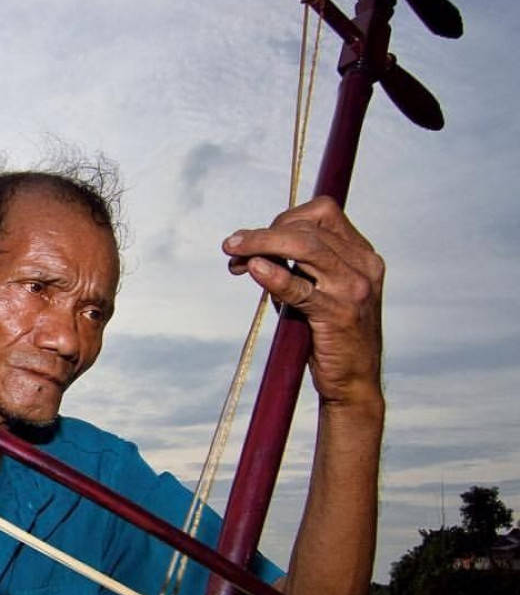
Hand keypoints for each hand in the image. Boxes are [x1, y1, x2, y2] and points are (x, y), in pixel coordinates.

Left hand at [222, 196, 383, 406]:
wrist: (352, 382)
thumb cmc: (326, 335)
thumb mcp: (314, 292)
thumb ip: (291, 267)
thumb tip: (249, 251)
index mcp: (361, 254)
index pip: (323, 212)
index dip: (283, 218)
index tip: (254, 237)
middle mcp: (362, 265)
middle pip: (308, 228)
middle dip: (264, 233)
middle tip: (232, 246)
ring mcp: (353, 288)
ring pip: (305, 247)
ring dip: (262, 244)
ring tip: (234, 252)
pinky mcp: (338, 314)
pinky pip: (301, 288)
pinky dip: (275, 276)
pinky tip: (254, 269)